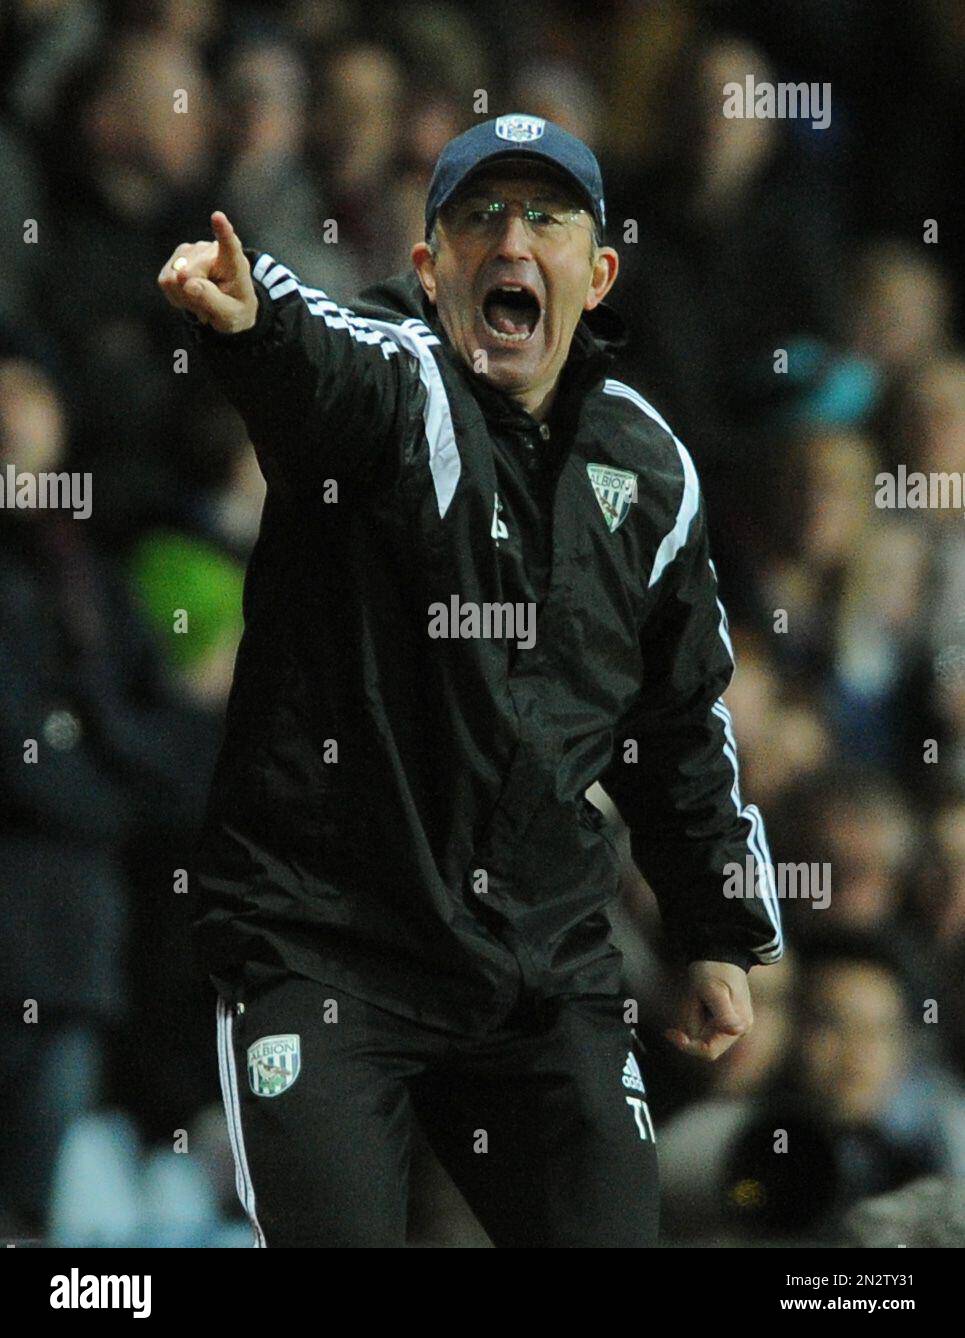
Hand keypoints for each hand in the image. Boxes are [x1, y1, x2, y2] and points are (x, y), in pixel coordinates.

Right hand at [157, 210, 257, 332]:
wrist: (226, 307)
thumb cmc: (234, 310)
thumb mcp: (230, 315)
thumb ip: (211, 300)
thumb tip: (188, 283)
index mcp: (234, 262)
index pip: (228, 244)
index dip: (222, 231)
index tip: (218, 216)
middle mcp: (211, 249)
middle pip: (188, 275)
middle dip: (193, 297)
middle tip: (209, 307)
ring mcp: (191, 250)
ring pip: (173, 279)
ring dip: (185, 297)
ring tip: (202, 299)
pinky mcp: (176, 257)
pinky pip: (165, 282)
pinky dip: (176, 295)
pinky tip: (190, 294)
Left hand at [664, 959, 752, 1059]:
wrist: (721, 954)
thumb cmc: (715, 969)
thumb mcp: (713, 989)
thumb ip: (723, 1014)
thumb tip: (734, 1031)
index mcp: (739, 1024)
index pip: (709, 1051)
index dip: (688, 1046)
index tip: (671, 1032)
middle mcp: (740, 1030)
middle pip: (705, 1044)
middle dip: (692, 1026)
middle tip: (691, 1002)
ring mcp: (734, 1026)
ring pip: (704, 1036)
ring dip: (694, 1019)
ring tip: (698, 997)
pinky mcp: (727, 1021)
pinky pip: (705, 1027)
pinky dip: (697, 1016)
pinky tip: (700, 999)